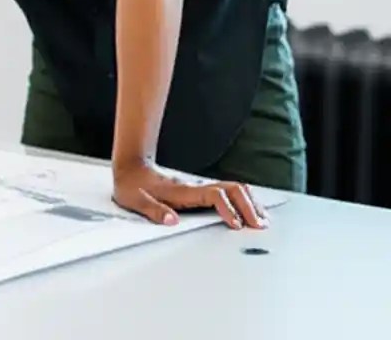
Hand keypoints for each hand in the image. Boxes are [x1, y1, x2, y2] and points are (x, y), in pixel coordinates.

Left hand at [112, 161, 268, 229]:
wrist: (131, 167)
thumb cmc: (132, 185)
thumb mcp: (135, 200)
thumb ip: (152, 210)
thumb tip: (171, 220)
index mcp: (182, 191)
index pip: (214, 195)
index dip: (228, 209)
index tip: (236, 225)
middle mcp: (195, 187)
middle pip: (232, 189)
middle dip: (249, 206)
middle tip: (260, 226)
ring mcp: (200, 187)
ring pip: (234, 189)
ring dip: (250, 203)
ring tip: (262, 221)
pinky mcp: (201, 191)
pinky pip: (229, 192)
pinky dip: (244, 201)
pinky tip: (250, 212)